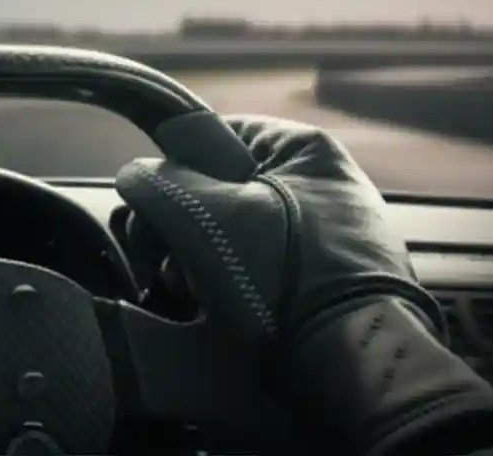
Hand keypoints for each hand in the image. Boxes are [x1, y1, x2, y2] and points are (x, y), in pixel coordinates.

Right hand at [115, 116, 492, 455]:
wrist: (356, 358)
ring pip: (236, 230)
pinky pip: (263, 264)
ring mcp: (331, 232)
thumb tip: (136, 176)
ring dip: (198, 258)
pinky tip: (217, 305)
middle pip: (221, 186)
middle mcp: (323, 182)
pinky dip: (232, 283)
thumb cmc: (281, 272)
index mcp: (304, 148)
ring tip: (190, 287)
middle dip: (182, 225)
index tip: (157, 204)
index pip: (216, 133)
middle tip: (165, 256)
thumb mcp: (201, 215)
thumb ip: (155, 182)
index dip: (176, 166)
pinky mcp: (329, 277)